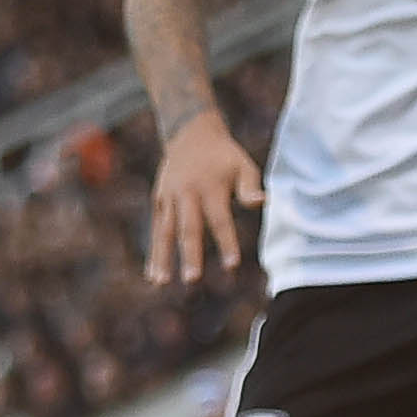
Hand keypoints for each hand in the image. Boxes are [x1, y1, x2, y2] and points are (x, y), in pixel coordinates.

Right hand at [144, 116, 263, 285]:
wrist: (189, 132)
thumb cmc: (224, 155)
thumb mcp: (243, 165)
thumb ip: (250, 186)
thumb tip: (262, 203)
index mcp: (210, 187)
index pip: (220, 220)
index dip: (227, 242)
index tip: (233, 266)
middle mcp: (187, 194)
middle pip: (188, 229)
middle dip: (190, 255)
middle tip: (192, 280)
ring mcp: (170, 198)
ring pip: (165, 232)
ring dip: (163, 258)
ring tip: (160, 283)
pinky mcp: (159, 202)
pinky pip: (156, 231)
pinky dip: (154, 253)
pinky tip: (154, 275)